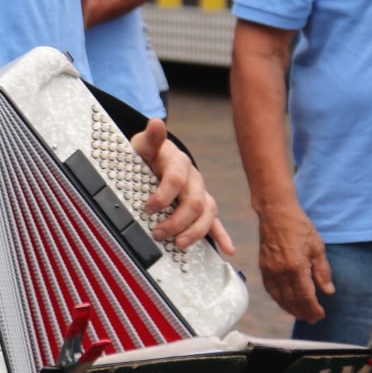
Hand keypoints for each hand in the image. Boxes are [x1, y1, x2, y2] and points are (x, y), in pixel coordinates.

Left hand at [130, 117, 234, 254]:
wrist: (154, 159)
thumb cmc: (147, 154)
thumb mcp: (143, 145)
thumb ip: (151, 138)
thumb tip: (156, 122)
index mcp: (179, 163)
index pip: (176, 180)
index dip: (162, 196)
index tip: (147, 208)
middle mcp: (193, 179)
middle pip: (194, 202)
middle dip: (176, 220)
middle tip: (158, 233)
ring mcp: (200, 193)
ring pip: (206, 213)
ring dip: (194, 231)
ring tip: (179, 244)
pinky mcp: (202, 206)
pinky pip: (215, 221)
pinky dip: (222, 236)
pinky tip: (228, 250)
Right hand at [256, 204, 333, 323]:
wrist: (276, 213)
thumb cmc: (299, 227)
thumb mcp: (317, 247)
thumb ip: (322, 271)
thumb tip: (328, 291)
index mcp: (296, 268)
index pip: (305, 296)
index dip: (313, 309)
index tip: (320, 315)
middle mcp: (280, 273)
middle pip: (292, 300)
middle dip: (303, 312)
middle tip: (313, 319)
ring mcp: (270, 271)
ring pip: (279, 297)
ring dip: (290, 309)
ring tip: (300, 315)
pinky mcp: (263, 267)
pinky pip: (270, 289)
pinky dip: (278, 299)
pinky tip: (285, 302)